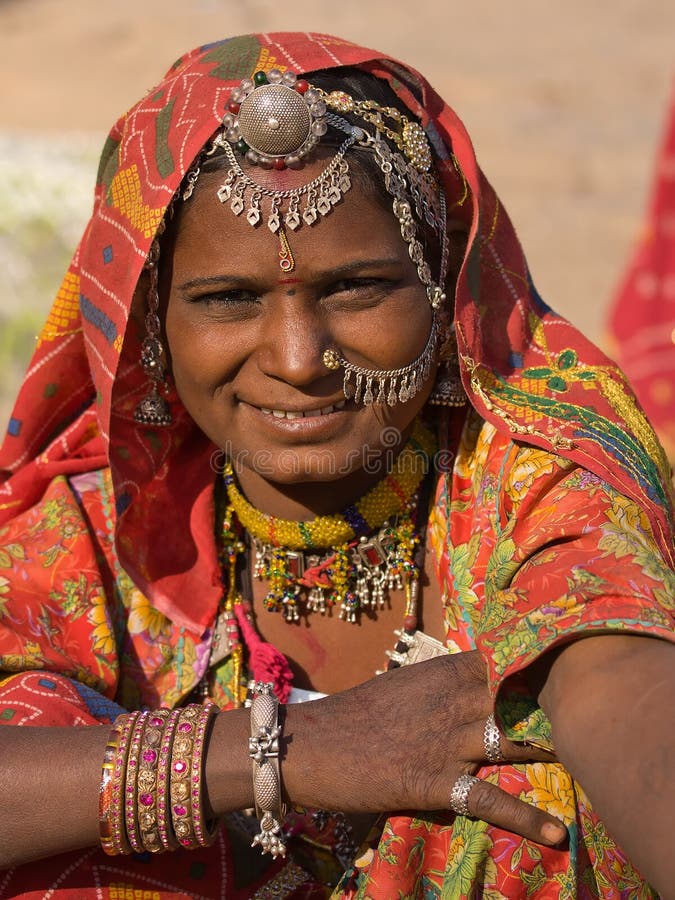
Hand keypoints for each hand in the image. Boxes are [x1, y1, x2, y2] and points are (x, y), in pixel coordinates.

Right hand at [282, 651, 566, 845]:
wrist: (313, 745)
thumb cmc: (355, 714)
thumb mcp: (402, 684)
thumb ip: (440, 681)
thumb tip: (471, 676)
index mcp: (441, 673)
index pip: (501, 661)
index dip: (534, 664)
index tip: (562, 667)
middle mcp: (450, 702)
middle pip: (516, 697)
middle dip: (550, 703)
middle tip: (582, 710)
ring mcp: (446, 741)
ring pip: (512, 742)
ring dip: (548, 750)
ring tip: (586, 758)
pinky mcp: (435, 781)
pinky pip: (487, 799)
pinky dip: (522, 817)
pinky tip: (553, 831)